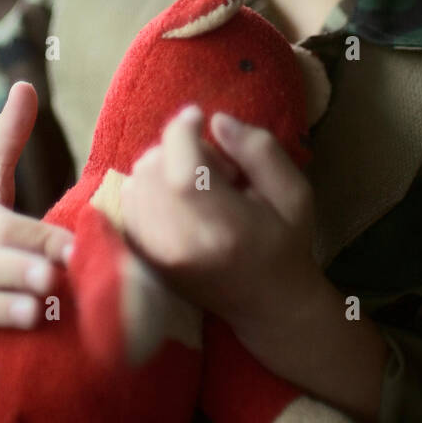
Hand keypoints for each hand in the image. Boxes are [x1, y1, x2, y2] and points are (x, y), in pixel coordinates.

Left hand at [118, 104, 319, 329]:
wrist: (268, 306)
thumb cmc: (286, 245)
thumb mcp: (294, 193)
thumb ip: (259, 151)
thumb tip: (216, 121)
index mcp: (224, 226)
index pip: (180, 167)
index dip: (182, 129)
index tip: (199, 116)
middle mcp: (181, 242)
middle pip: (152, 168)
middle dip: (176, 149)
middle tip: (211, 165)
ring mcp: (157, 254)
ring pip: (135, 182)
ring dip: (160, 167)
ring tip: (195, 184)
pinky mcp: (145, 259)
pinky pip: (127, 204)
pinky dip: (145, 188)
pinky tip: (174, 197)